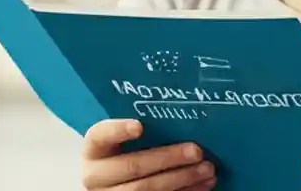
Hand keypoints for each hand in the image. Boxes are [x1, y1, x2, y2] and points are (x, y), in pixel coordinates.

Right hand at [81, 119, 216, 190]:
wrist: (113, 186)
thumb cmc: (123, 154)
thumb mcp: (121, 143)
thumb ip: (138, 130)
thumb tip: (178, 116)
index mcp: (93, 151)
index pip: (100, 136)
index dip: (118, 131)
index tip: (139, 126)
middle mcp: (95, 176)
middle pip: (131, 166)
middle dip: (167, 158)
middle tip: (196, 151)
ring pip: (146, 190)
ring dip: (182, 179)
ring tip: (207, 170)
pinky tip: (203, 185)